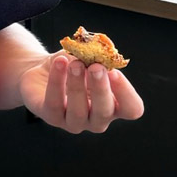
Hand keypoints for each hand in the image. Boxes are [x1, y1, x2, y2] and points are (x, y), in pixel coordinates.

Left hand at [19, 54, 143, 133]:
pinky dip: (57, 81)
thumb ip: (100, 56)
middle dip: (100, 88)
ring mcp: (74, 122)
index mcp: (115, 105)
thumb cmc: (75, 65)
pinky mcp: (52, 117)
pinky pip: (54, 103)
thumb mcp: (91, 57)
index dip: (126, 94)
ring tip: (75, 63)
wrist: (45, 70)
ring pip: (78, 111)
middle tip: (96, 67)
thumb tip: (101, 53)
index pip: (132, 109)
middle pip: (104, 112)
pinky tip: (59, 63)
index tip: (115, 72)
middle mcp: (97, 119)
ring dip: (77, 85)